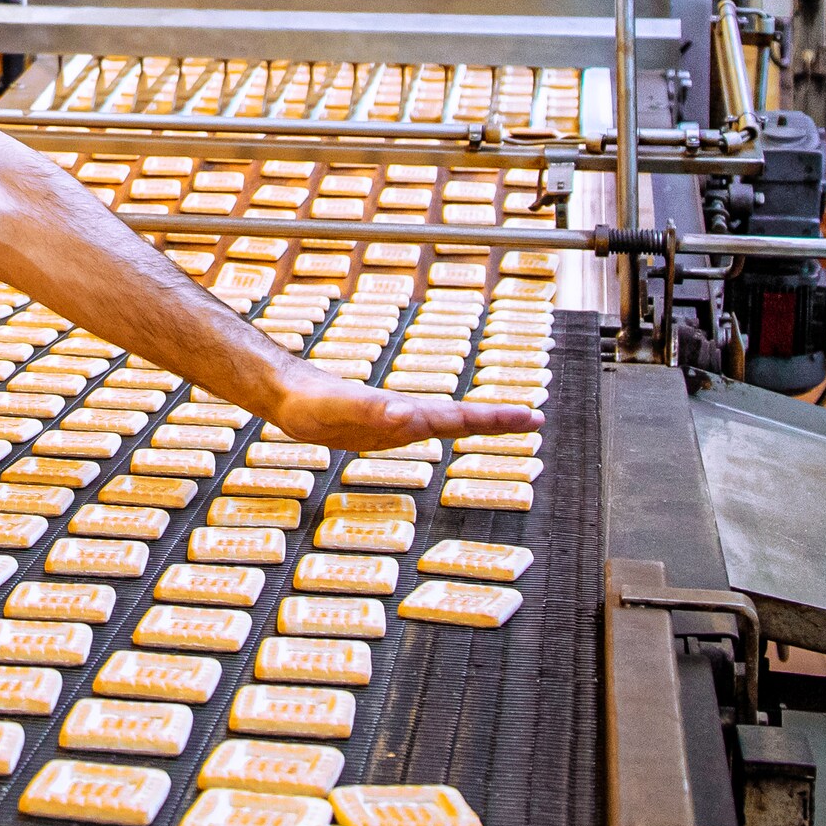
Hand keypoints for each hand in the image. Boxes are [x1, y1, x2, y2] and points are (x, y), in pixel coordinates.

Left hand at [266, 361, 541, 453]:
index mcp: (405, 411)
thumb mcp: (340, 411)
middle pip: (462, 417)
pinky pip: (423, 430)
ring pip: (447, 422)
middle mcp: (407, 414)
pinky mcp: (382, 430)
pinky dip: (447, 430)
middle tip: (538, 418)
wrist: (287, 394)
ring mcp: (396, 421)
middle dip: (499, 419)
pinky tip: (451, 431)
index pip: (460, 416)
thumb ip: (372, 412)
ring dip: (480, 423)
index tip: (532, 416)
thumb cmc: (310, 402)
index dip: (496, 418)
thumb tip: (408, 414)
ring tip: (512, 422)